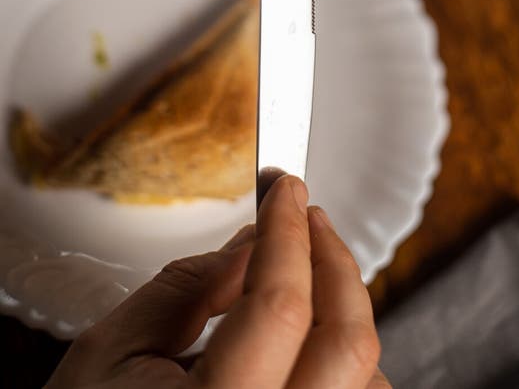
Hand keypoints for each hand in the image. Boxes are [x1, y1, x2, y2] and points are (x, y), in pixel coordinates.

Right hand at [47, 176, 389, 388]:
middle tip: (309, 216)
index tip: (286, 189)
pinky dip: (342, 360)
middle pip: (346, 342)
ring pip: (366, 378)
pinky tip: (307, 336)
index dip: (287, 231)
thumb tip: (255, 239)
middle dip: (334, 262)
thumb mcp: (113, 348)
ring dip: (342, 312)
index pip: (280, 305)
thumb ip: (189, 287)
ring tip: (309, 272)